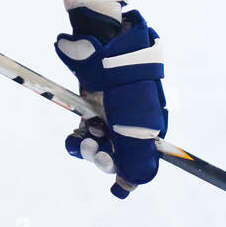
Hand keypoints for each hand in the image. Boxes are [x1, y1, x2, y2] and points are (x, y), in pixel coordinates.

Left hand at [55, 8, 167, 198]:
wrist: (103, 40)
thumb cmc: (125, 81)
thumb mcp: (135, 123)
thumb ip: (137, 155)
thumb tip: (132, 186)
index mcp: (148, 126)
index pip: (141, 163)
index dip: (126, 173)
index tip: (115, 182)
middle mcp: (131, 123)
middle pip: (117, 156)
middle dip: (103, 159)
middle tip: (94, 148)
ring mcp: (111, 114)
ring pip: (97, 146)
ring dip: (87, 148)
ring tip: (83, 138)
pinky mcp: (91, 107)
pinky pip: (83, 133)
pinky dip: (77, 137)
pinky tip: (76, 133)